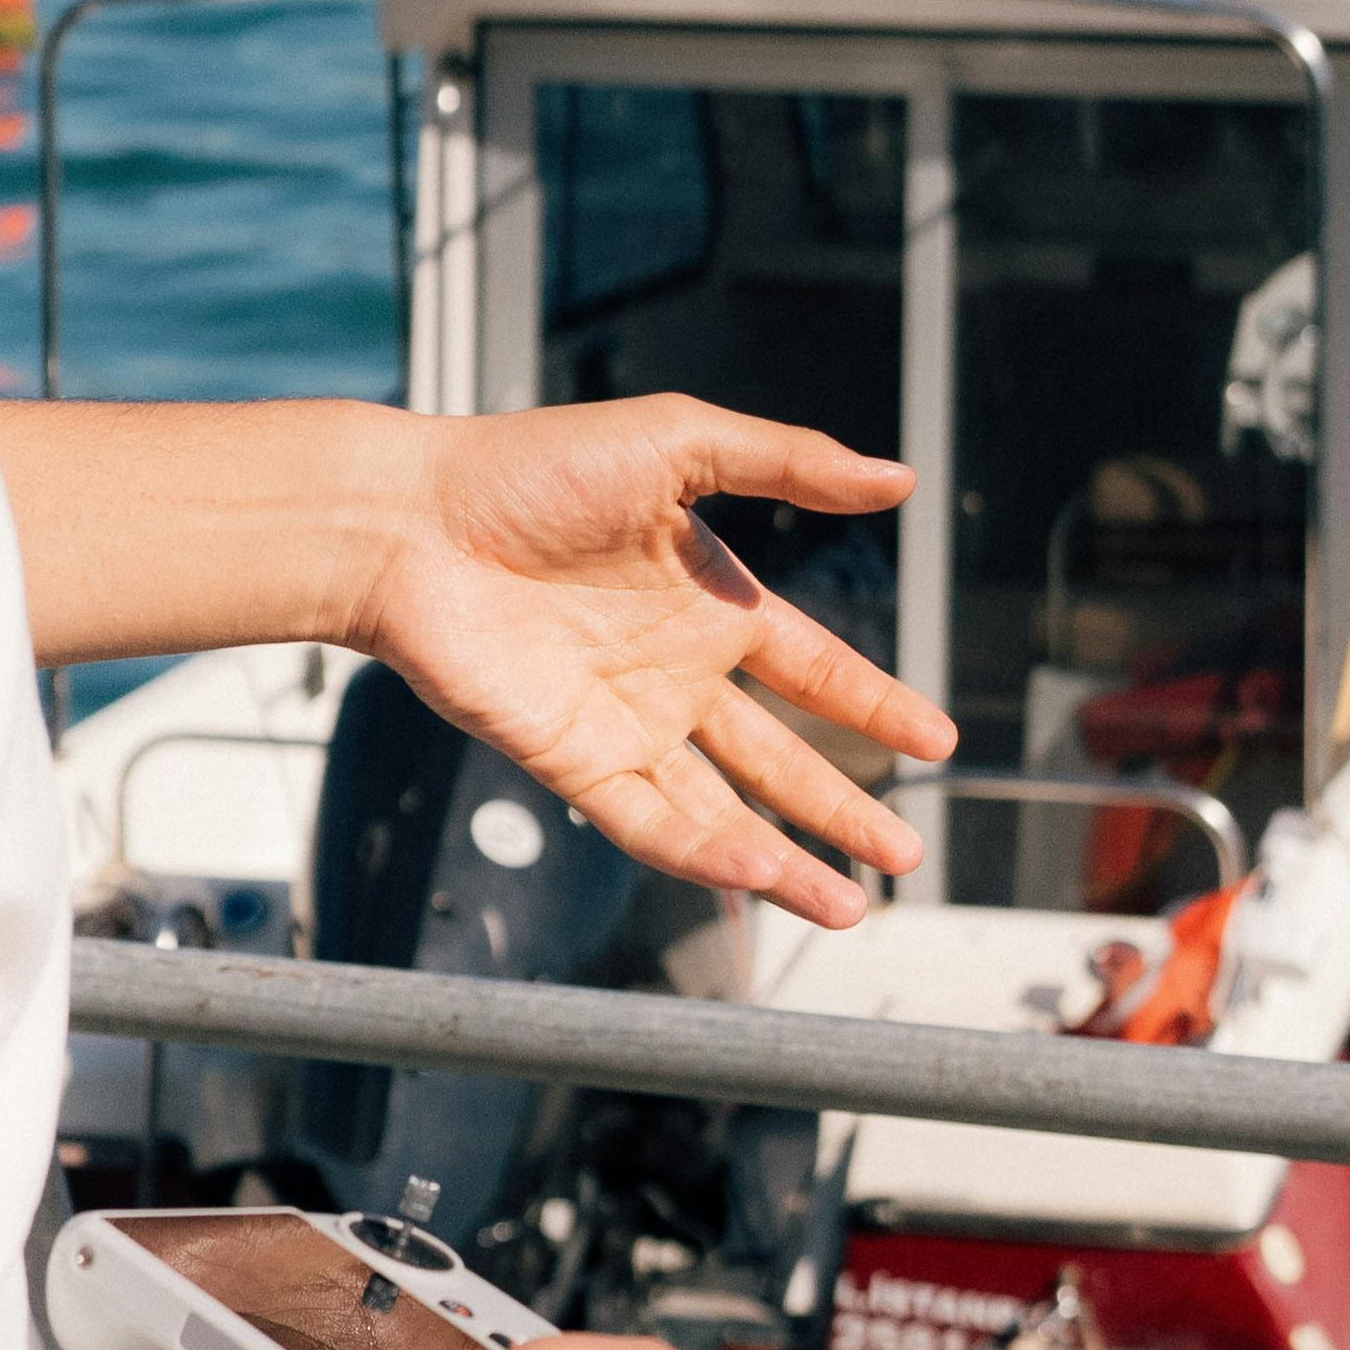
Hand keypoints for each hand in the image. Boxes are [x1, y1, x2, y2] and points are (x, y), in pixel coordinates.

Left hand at [345, 396, 952, 928]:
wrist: (412, 520)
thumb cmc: (531, 465)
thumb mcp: (679, 441)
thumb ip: (789, 462)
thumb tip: (898, 479)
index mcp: (709, 600)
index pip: (814, 668)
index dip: (874, 706)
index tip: (937, 743)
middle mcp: (673, 671)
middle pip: (778, 761)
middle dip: (844, 810)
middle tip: (907, 860)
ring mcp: (623, 723)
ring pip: (722, 813)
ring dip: (787, 862)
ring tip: (852, 908)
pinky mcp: (569, 761)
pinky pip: (649, 822)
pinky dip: (706, 853)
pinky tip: (761, 872)